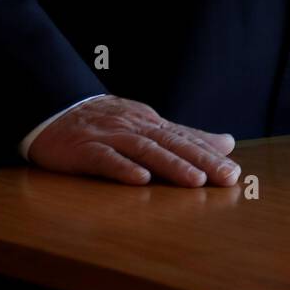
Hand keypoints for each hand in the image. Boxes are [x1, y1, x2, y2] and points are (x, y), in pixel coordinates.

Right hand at [26, 95, 240, 185]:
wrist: (55, 109)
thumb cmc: (107, 124)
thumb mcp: (149, 126)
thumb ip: (187, 136)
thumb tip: (228, 142)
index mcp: (151, 124)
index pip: (185, 140)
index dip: (210, 156)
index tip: (234, 173)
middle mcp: (135, 128)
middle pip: (172, 143)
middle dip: (201, 160)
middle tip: (226, 177)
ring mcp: (110, 137)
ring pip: (145, 149)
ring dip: (170, 164)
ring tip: (194, 180)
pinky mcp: (85, 149)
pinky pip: (105, 159)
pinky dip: (123, 168)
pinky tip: (139, 179)